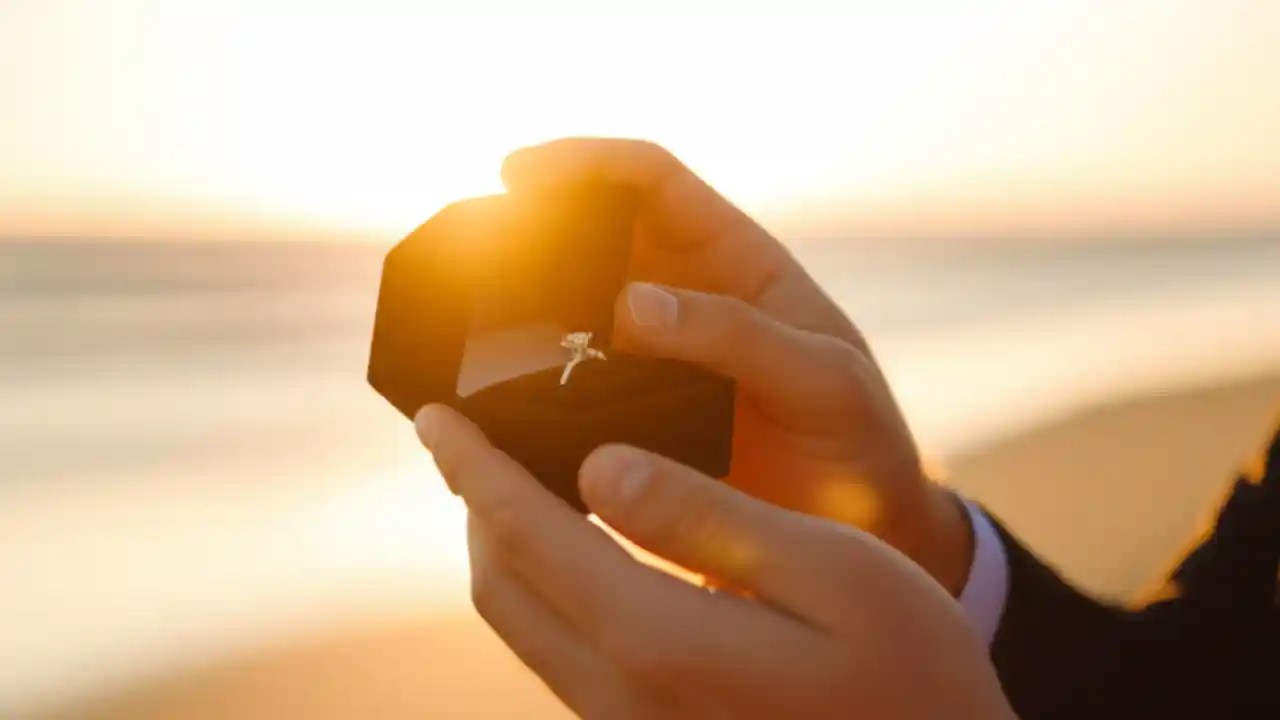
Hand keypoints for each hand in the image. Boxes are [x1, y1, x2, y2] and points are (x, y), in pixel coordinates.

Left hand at [416, 405, 1013, 718]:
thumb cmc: (912, 668)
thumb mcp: (835, 571)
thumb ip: (709, 518)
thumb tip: (600, 468)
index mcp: (662, 639)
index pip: (530, 534)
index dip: (475, 467)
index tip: (434, 415)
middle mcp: (623, 694)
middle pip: (503, 583)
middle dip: (474, 502)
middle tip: (465, 435)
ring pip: (522, 623)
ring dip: (502, 545)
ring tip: (507, 481)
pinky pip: (558, 653)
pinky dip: (539, 586)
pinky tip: (572, 550)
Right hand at [502, 139, 971, 591]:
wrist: (862, 535)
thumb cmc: (858, 440)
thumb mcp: (821, 379)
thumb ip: (738, 335)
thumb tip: (630, 303)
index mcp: (735, 260)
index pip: (650, 180)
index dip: (584, 162)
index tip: (516, 173)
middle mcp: (684, 299)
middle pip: (589, 238)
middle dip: (529, 234)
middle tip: (470, 257)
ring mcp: (652, 360)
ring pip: (566, 313)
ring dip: (517, 314)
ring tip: (462, 332)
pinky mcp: (632, 421)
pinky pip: (565, 389)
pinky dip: (526, 389)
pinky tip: (490, 411)